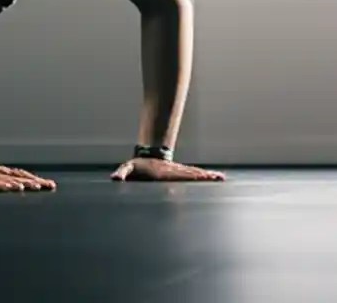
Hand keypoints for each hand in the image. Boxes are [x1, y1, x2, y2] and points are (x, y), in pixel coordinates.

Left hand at [0, 155, 56, 193]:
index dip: (4, 185)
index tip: (19, 188)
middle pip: (8, 177)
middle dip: (27, 182)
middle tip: (44, 187)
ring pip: (12, 174)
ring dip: (30, 180)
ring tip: (48, 185)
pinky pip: (9, 173)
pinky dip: (23, 176)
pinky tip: (34, 180)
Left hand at [110, 158, 225, 182]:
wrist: (146, 158)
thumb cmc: (138, 167)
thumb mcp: (128, 168)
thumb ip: (122, 173)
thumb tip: (115, 178)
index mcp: (164, 173)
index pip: (178, 175)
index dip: (188, 177)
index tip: (198, 177)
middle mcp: (174, 172)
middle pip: (191, 174)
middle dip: (203, 176)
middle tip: (218, 178)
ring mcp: (179, 172)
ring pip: (195, 174)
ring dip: (207, 176)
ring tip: (221, 178)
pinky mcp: (182, 174)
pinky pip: (195, 176)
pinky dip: (205, 177)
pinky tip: (216, 179)